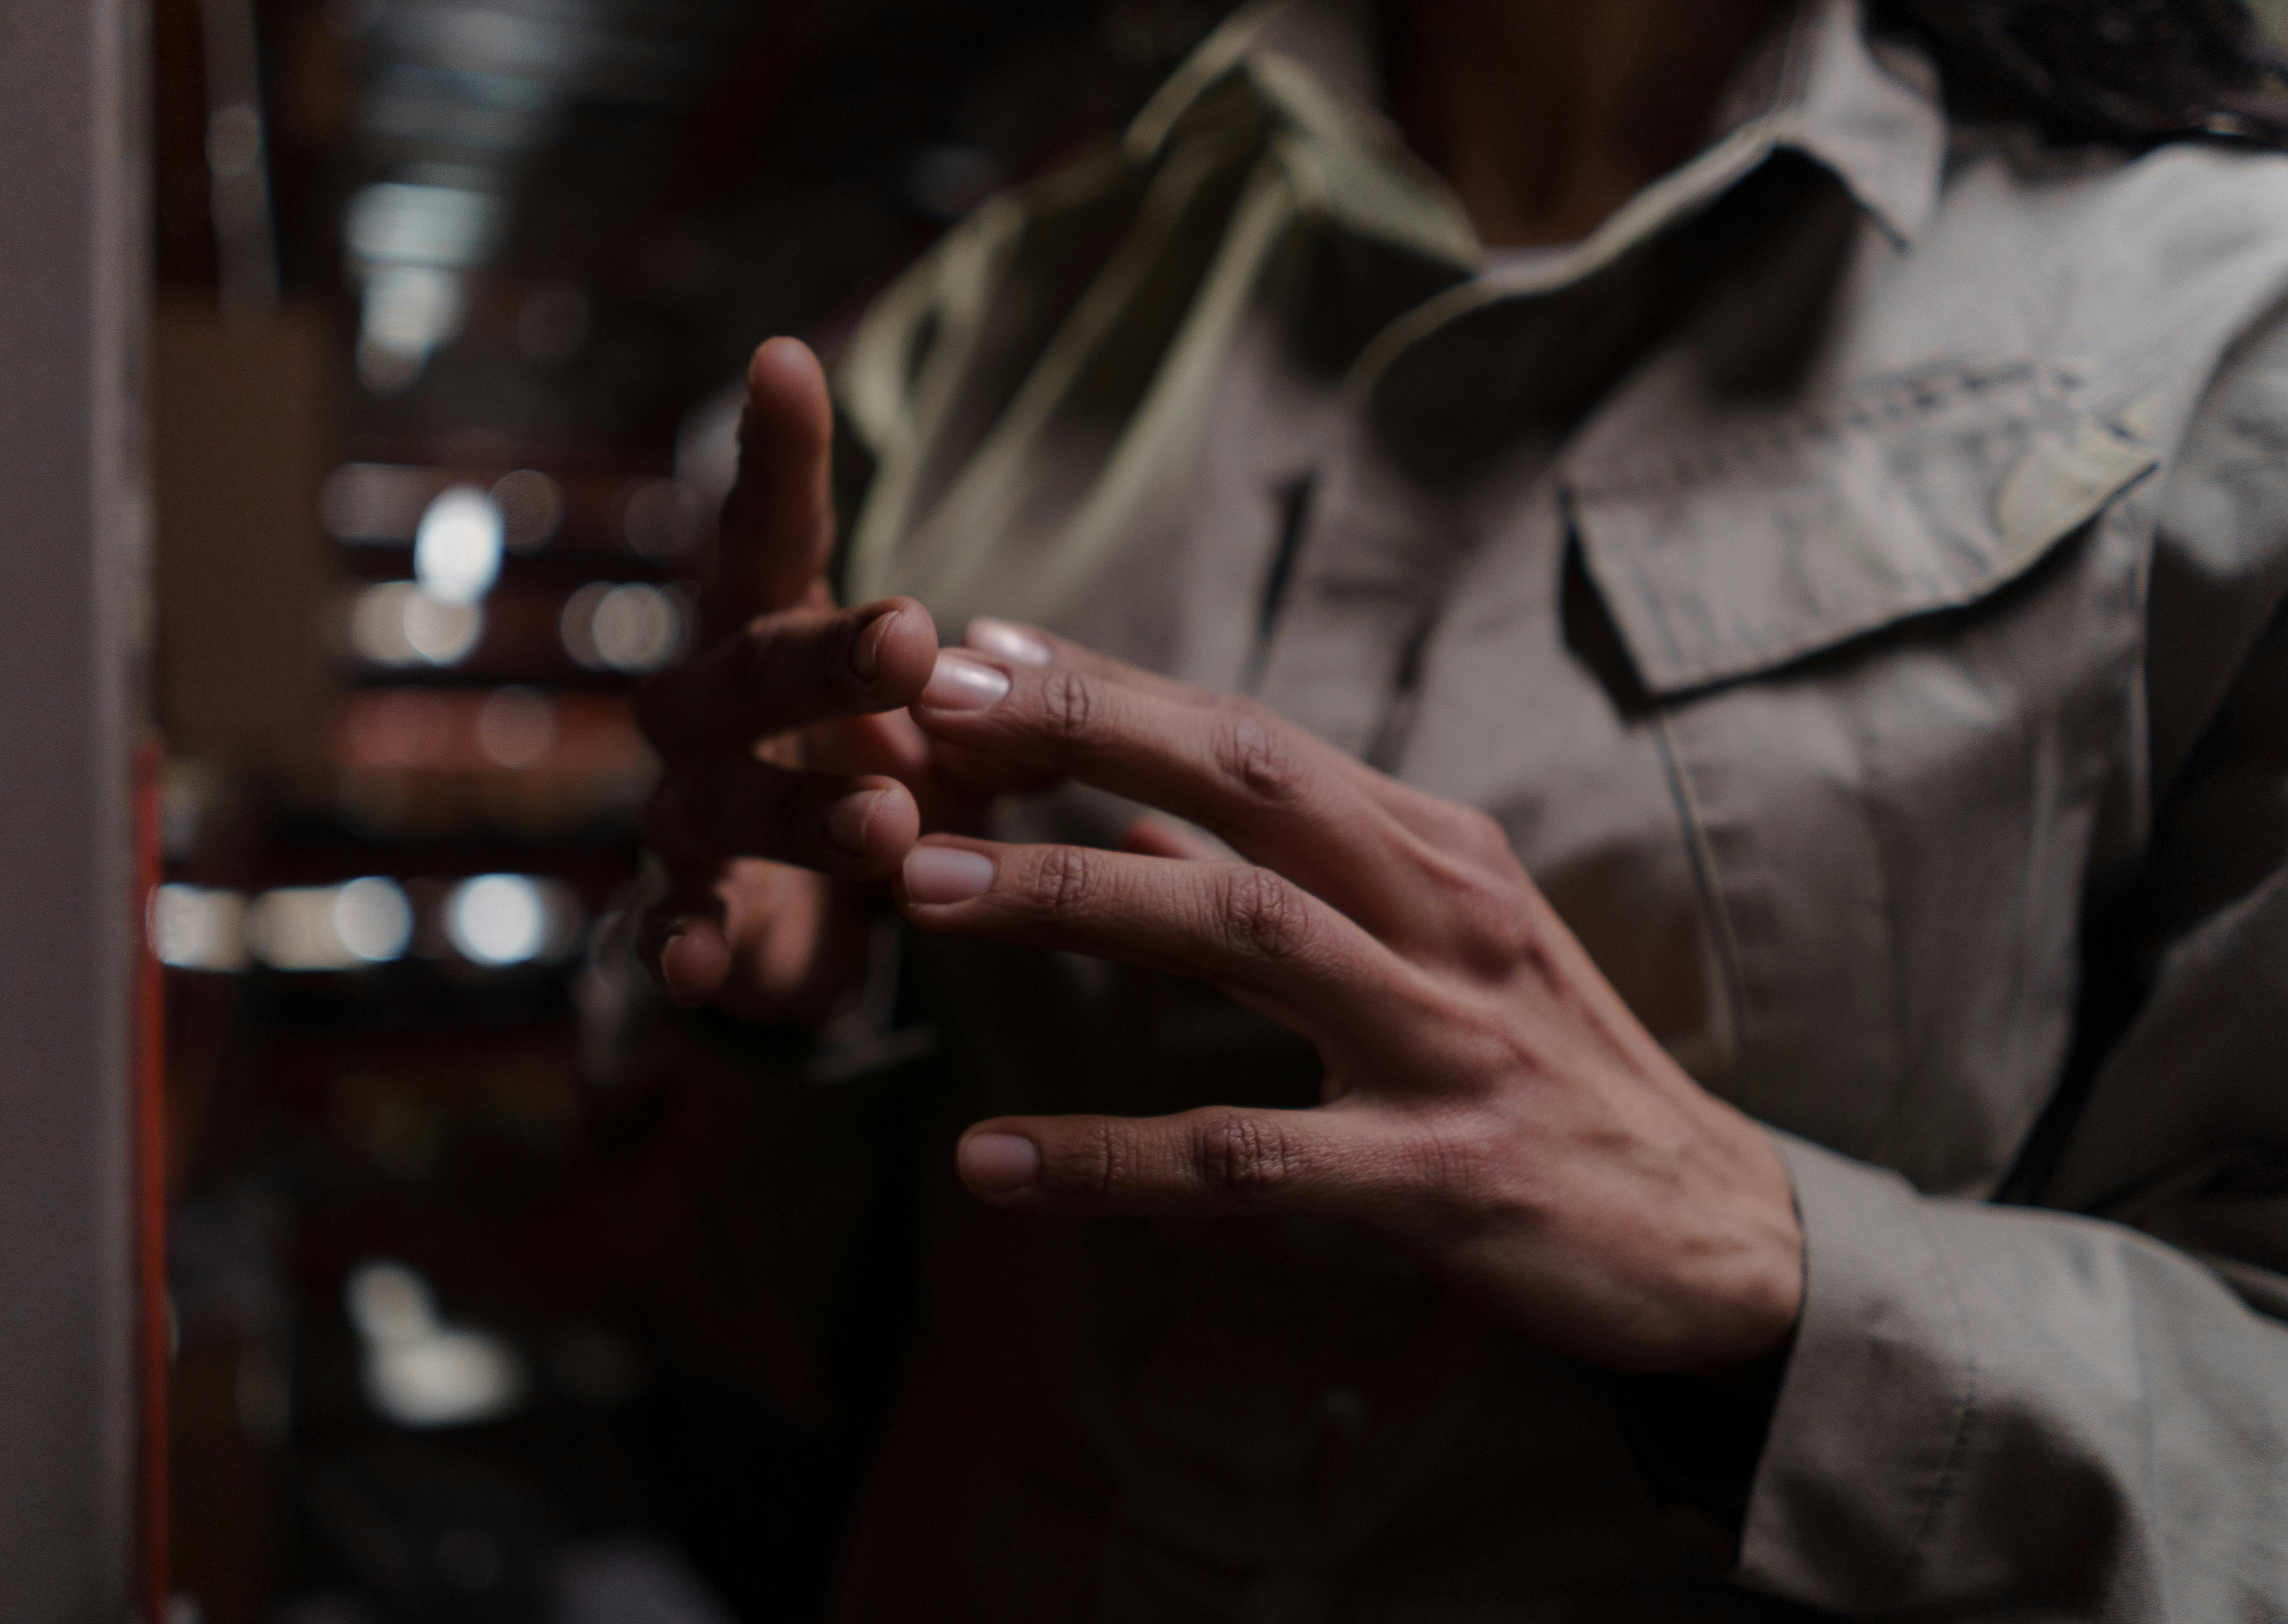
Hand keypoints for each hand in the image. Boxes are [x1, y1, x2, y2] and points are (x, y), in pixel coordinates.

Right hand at [634, 340, 1054, 1022]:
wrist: (807, 926)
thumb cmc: (882, 785)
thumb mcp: (957, 735)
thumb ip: (1008, 700)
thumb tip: (1059, 670)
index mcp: (774, 633)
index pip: (772, 530)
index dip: (776, 453)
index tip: (784, 358)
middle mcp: (709, 710)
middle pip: (749, 662)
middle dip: (824, 656)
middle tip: (907, 639)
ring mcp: (686, 815)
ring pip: (722, 800)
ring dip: (799, 810)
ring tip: (886, 824)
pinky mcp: (681, 919)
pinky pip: (664, 929)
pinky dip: (674, 944)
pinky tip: (693, 959)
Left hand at [890, 627, 1803, 1374]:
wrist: (1713, 1231)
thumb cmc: (1552, 1071)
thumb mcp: (1437, 944)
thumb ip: (1291, 878)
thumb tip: (1137, 818)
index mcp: (1438, 848)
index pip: (1252, 733)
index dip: (1110, 685)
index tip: (975, 647)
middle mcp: (1444, 912)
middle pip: (1250, 782)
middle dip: (1083, 731)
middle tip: (928, 708)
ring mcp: (1445, 1037)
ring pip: (1240, 932)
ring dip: (1073, 897)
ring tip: (920, 886)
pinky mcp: (1439, 1172)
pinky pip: (1245, 1157)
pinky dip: (1111, 1158)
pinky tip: (994, 1163)